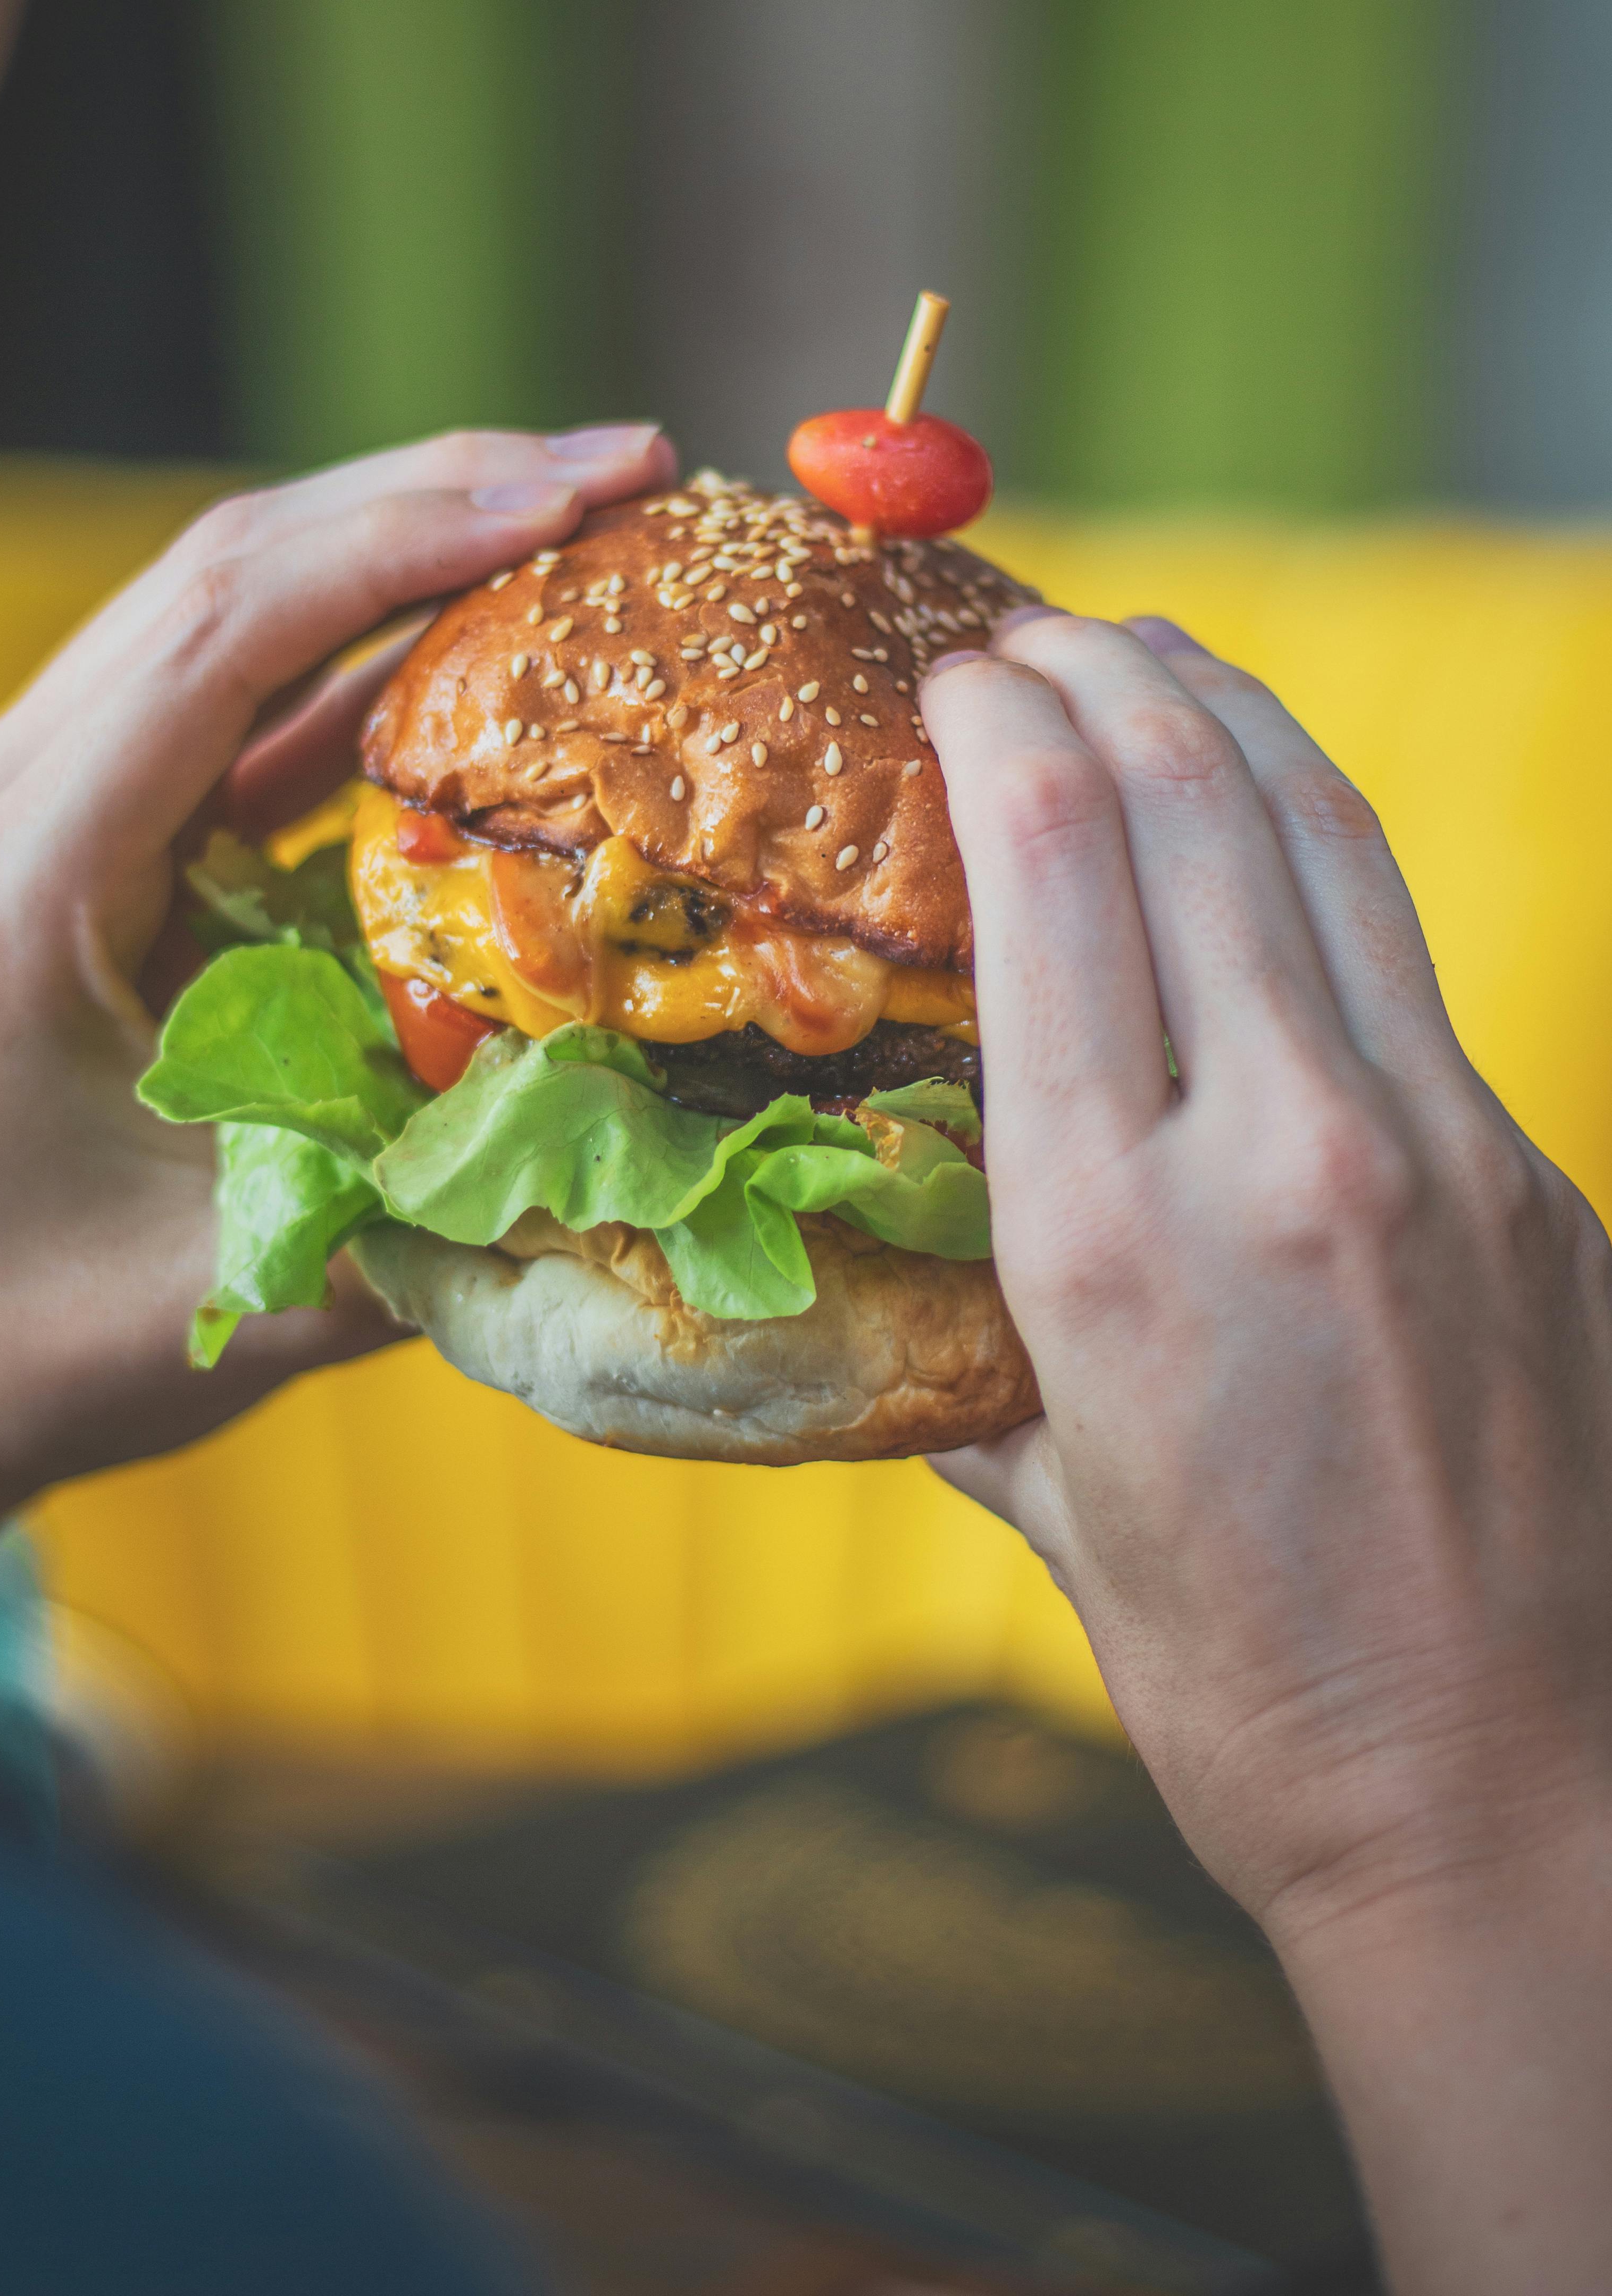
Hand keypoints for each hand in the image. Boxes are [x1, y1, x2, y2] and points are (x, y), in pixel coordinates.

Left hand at [0, 424, 674, 1658]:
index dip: (410, 542)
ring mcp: (39, 791)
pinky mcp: (89, 820)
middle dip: (436, 490)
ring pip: (231, 596)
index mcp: (22, 869)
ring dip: (405, 536)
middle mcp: (9, 791)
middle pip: (230, 565)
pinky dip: (365, 641)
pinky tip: (487, 625)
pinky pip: (235, 687)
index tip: (581, 499)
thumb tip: (648, 1138)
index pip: (227, 630)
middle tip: (627, 464)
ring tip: (582, 505)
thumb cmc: (42, 1335)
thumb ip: (433, 1208)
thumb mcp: (241, 1286)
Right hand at [925, 611, 1611, 2292]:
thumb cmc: (1243, 1684)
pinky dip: (1312, 849)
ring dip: (1224, 707)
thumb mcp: (1051, 1496)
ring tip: (1152, 656)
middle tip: (1034, 624)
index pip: (1050, 859)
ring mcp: (1438, 1147)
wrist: (1510, 1802)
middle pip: (1188, 794)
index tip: (952, 673)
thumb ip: (964, 1340)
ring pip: (1320, 832)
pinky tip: (1265, 833)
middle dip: (1098, 666)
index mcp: (1111, 1234)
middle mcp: (1279, 1149)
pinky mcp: (1539, 1176)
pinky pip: (1403, 953)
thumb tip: (887, 1246)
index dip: (997, 719)